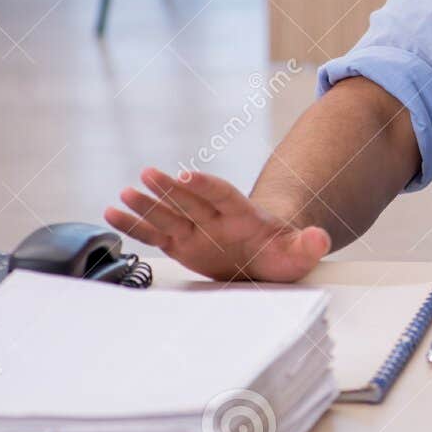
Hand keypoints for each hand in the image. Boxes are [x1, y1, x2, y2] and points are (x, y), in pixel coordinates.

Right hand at [104, 167, 330, 282]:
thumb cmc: (281, 253)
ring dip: (146, 205)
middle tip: (148, 174)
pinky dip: (134, 225)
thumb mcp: (300, 253)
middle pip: (190, 199)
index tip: (188, 174)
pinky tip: (111, 213)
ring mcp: (195, 229)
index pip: (223, 195)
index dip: (206, 185)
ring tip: (123, 194)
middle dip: (170, 188)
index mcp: (243, 216)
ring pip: (168, 214)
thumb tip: (320, 237)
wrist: (265, 257)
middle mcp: (214, 218)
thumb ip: (309, 244)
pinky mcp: (180, 243)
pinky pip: (154, 233)